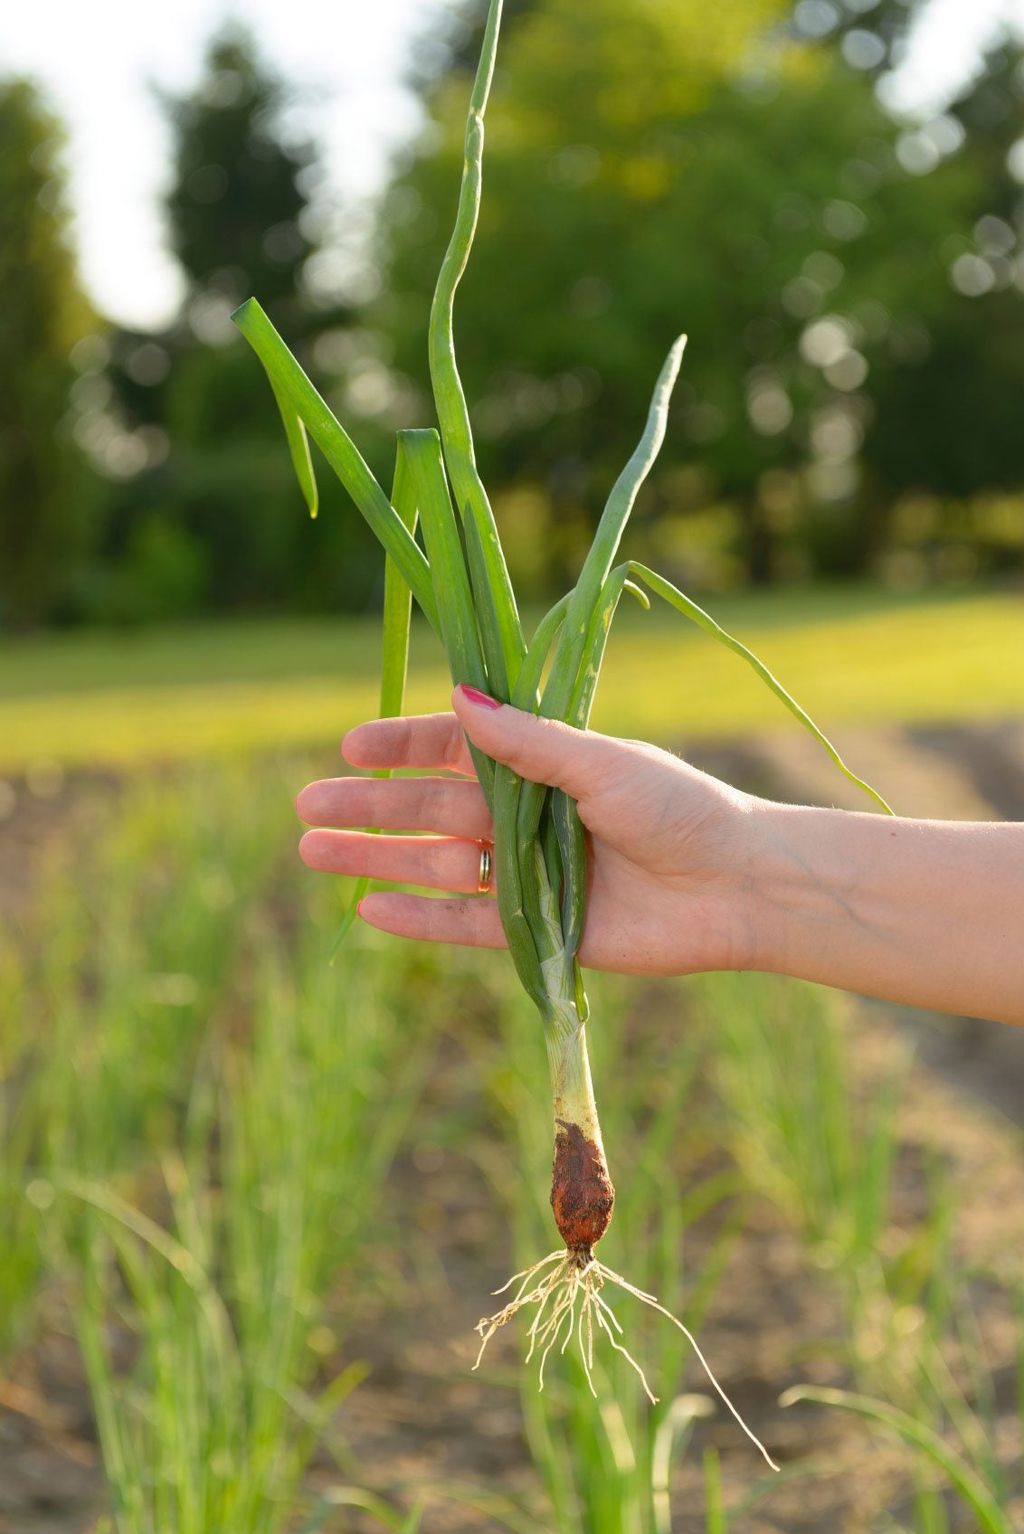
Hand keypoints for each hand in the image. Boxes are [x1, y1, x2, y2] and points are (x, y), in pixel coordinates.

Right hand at [296, 685, 762, 976]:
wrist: (735, 886)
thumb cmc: (680, 808)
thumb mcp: (603, 764)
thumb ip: (529, 742)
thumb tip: (459, 697)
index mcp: (541, 765)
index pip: (454, 749)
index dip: (401, 748)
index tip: (351, 746)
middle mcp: (524, 816)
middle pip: (429, 807)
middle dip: (369, 806)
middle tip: (306, 805)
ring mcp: (525, 873)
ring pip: (435, 864)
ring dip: (377, 858)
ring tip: (313, 852)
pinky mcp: (536, 929)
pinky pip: (465, 924)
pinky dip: (419, 919)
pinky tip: (370, 912)